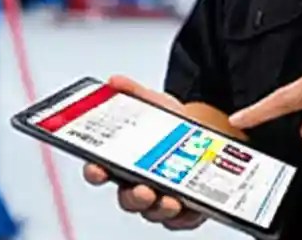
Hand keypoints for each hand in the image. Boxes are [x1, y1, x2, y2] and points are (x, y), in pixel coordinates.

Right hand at [82, 76, 206, 230]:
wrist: (206, 132)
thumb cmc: (172, 125)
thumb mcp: (155, 104)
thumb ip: (134, 93)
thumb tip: (115, 82)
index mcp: (122, 161)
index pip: (100, 171)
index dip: (95, 172)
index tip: (97, 167)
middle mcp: (137, 184)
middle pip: (127, 199)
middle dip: (133, 198)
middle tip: (142, 189)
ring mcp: (159, 198)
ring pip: (152, 212)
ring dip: (158, 209)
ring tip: (169, 199)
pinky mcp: (183, 210)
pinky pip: (179, 221)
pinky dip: (182, 217)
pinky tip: (187, 206)